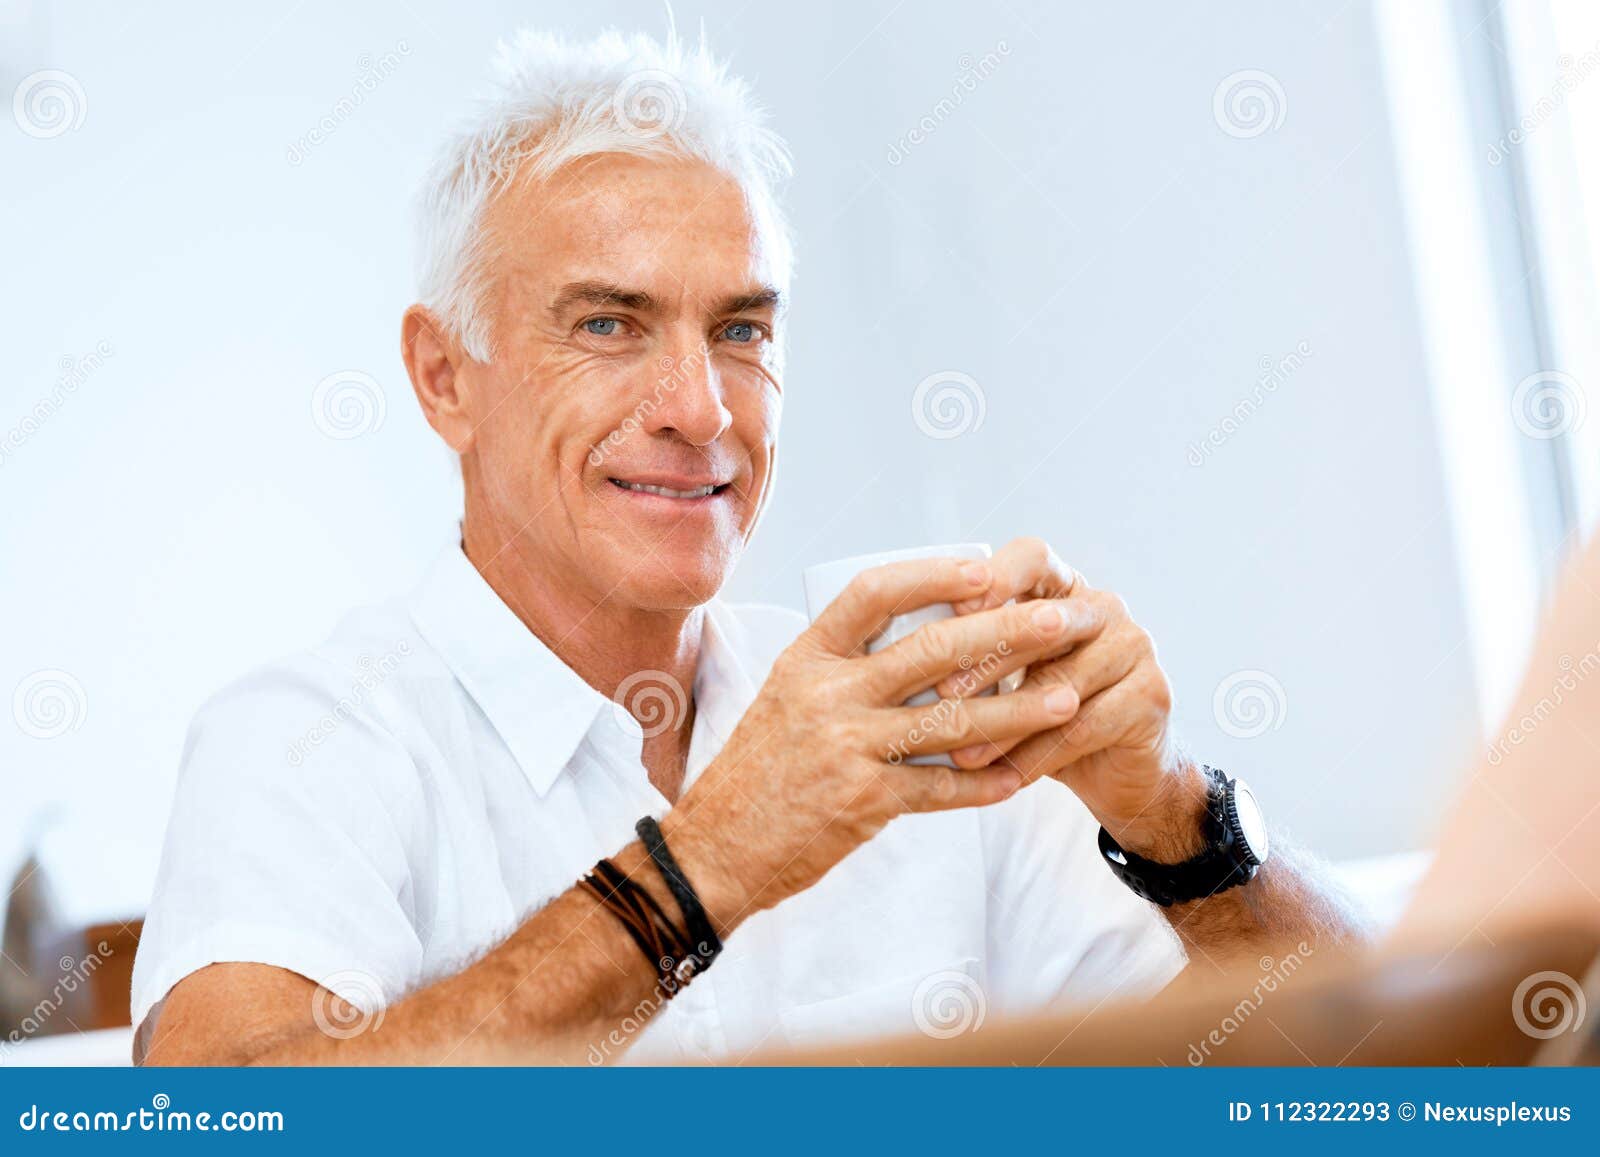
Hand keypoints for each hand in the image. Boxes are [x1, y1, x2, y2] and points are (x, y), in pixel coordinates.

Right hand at [663, 554, 1099, 928]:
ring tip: (1068, 697)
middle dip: (1007, 632)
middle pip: (932, 649)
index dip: (933, 575)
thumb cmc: (758, 768)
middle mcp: (826, 694)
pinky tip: (1021, 777)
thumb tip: (921, 632)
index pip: (873, 593)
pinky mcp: (863, 801)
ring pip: (952, 719)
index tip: (986, 567)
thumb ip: (844, 666)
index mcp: (807, 658)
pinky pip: (941, 788)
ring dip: (1019, 710)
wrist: (715, 848)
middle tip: (1062, 619)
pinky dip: (984, 784)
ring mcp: (846, 747)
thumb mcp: (787, 696)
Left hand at [932, 537, 1207, 857]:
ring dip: (1006, 722)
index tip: (955, 610)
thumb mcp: (1006, 677)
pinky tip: (1004, 776)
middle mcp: (1103, 607)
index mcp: (1064, 587)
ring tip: (962, 752)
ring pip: (1060, 683)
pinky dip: (1037, 755)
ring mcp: (1134, 647)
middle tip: (943, 691)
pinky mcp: (1150, 695)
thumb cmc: (1043, 715)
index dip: (995, 578)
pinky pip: (1083, 726)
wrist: (1117, 771)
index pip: (1030, 557)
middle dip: (989, 658)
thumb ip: (972, 654)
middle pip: (1043, 621)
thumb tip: (895, 656)